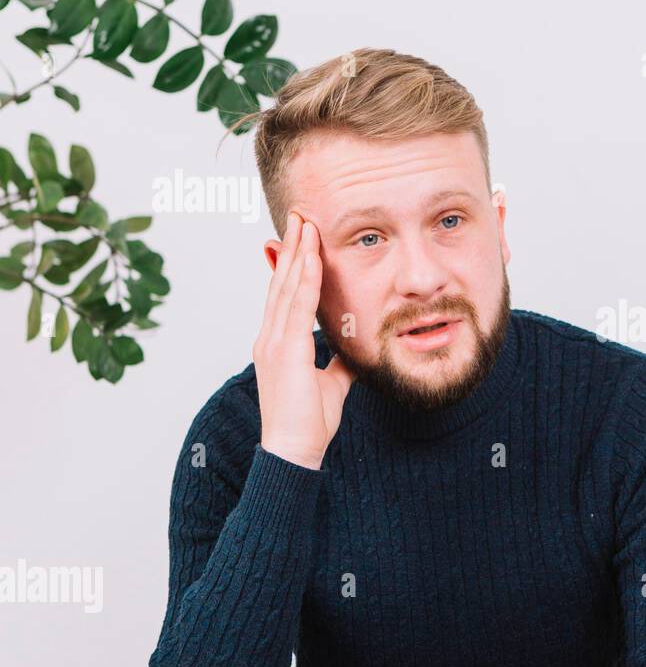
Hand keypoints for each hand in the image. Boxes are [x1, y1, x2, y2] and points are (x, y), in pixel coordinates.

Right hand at [254, 211, 353, 470]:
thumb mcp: (331, 384)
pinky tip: (312, 259)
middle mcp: (271, 338)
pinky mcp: (285, 352)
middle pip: (281, 282)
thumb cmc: (308, 423)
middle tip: (299, 215)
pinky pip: (296, 308)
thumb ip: (338, 362)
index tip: (301, 237)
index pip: (285, 294)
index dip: (293, 263)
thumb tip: (354, 348)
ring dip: (297, 253)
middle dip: (292, 247)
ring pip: (286, 287)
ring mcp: (274, 343)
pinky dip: (305, 281)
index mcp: (278, 344)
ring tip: (305, 223)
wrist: (294, 450)